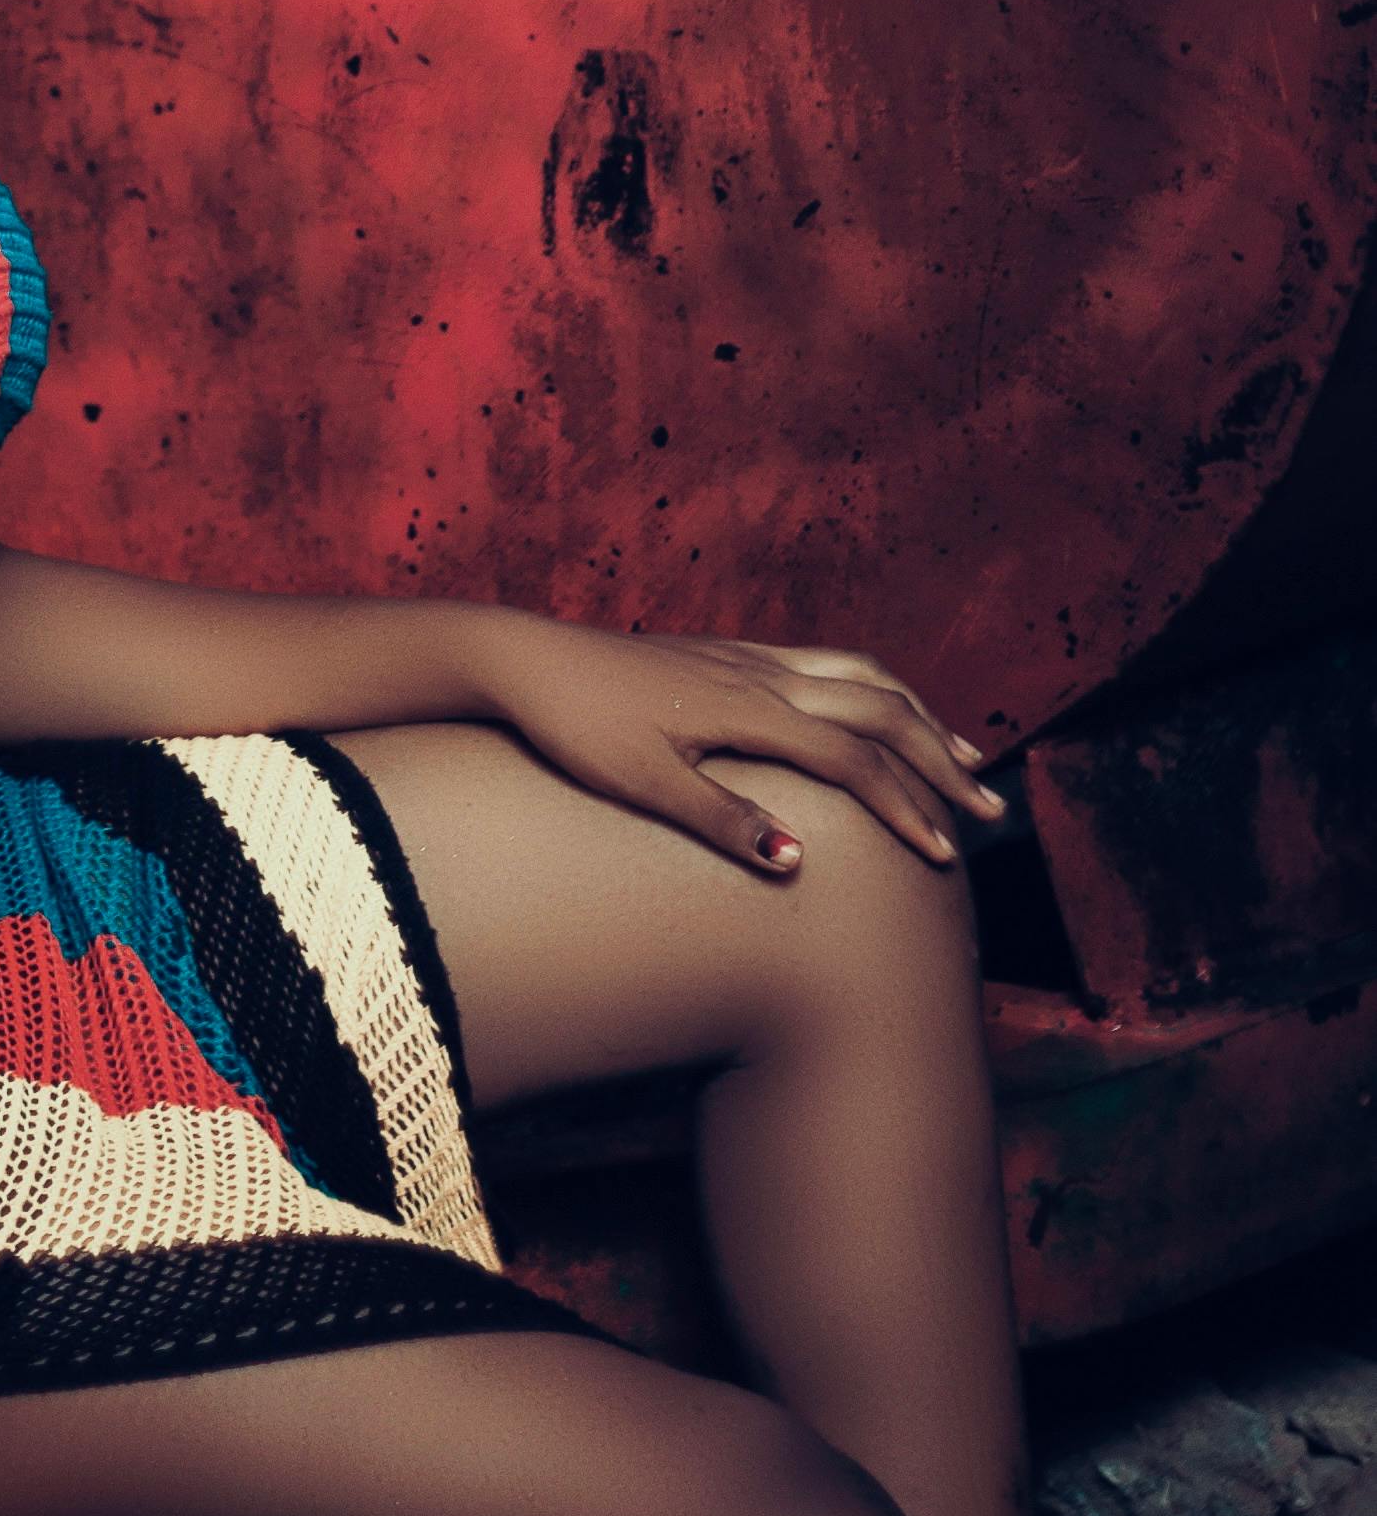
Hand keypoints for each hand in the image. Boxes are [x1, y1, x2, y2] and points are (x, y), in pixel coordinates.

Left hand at [467, 615, 1005, 876]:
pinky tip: (881, 710)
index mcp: (748, 709)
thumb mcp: (640, 783)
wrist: (525, 659)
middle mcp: (761, 675)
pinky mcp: (729, 653)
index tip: (944, 859)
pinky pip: (827, 664)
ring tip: (962, 758)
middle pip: (879, 710)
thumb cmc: (576, 727)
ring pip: (861, 677)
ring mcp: (748, 658)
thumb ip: (720, 820)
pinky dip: (876, 689)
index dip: (904, 809)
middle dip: (939, 762)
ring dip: (919, 718)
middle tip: (990, 812)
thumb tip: (798, 861)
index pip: (853, 759)